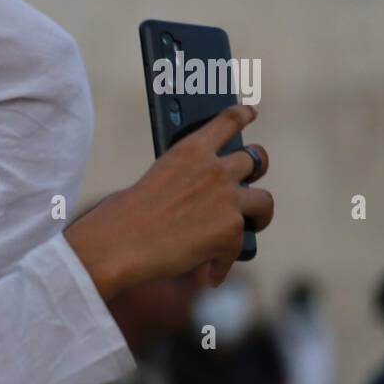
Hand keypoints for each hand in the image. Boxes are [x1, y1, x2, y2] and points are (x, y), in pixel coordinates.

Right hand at [65, 105, 272, 300]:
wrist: (119, 244)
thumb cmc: (125, 216)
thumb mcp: (156, 180)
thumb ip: (187, 179)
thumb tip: (207, 202)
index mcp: (190, 150)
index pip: (227, 120)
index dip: (242, 115)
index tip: (250, 112)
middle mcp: (215, 169)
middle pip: (256, 160)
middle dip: (257, 169)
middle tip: (251, 181)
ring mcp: (227, 199)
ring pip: (263, 202)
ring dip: (259, 215)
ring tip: (253, 224)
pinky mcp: (231, 230)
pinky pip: (239, 246)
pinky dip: (222, 261)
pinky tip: (211, 272)